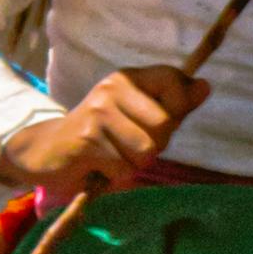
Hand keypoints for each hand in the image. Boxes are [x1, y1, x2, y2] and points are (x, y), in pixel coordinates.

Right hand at [6, 62, 203, 197]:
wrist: (46, 151)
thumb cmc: (101, 135)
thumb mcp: (138, 114)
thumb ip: (173, 103)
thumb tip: (205, 86)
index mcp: (128, 77)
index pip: (175, 81)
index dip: (178, 108)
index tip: (158, 121)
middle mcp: (113, 87)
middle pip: (165, 125)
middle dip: (154, 145)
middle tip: (126, 145)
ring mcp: (98, 112)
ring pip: (146, 151)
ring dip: (133, 164)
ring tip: (112, 156)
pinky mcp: (87, 140)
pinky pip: (124, 168)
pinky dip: (115, 176)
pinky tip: (98, 166)